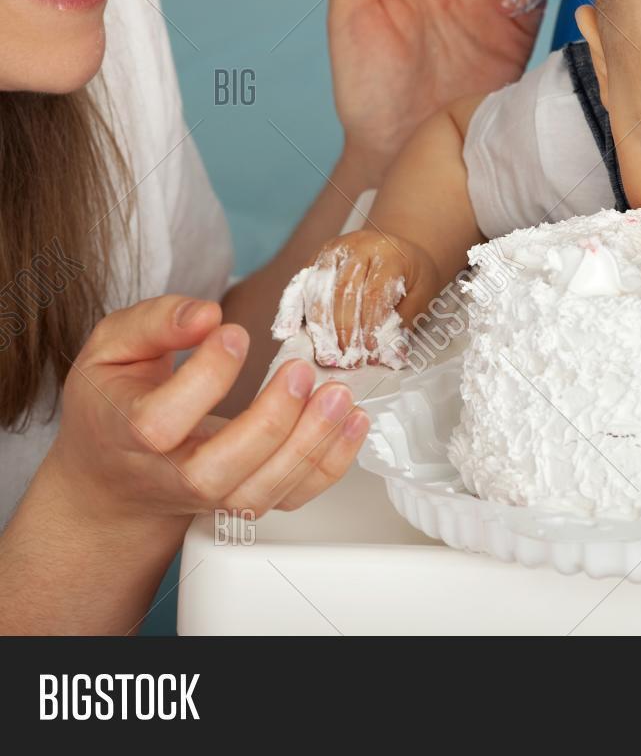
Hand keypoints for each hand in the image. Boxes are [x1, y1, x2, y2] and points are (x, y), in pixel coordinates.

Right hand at [49, 296, 368, 525]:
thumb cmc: (116, 404)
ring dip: (310, 444)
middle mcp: (170, 476)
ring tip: (339, 395)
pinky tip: (353, 422)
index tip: (235, 334)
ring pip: (262, 490)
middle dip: (269, 421)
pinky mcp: (247, 501)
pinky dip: (331, 464)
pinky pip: (294, 496)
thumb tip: (205, 315)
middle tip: (300, 370)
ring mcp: (212, 496)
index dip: (205, 378)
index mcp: (126, 434)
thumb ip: (152, 324)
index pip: (160, 422)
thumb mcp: (112, 350)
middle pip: (218, 470)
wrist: (116, 477)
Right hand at [273, 229, 434, 368]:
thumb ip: (406, 321)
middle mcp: (357, 247)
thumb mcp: (423, 291)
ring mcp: (332, 250)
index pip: (373, 293)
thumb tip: (394, 355)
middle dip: (343, 331)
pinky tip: (286, 332)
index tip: (370, 353)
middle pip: (342, 292)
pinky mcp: (315, 258)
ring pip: (317, 289)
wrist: (399, 247)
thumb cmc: (411, 273)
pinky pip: (298, 284)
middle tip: (346, 359)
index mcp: (388, 253)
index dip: (369, 327)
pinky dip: (289, 309)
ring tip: (326, 354)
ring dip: (318, 327)